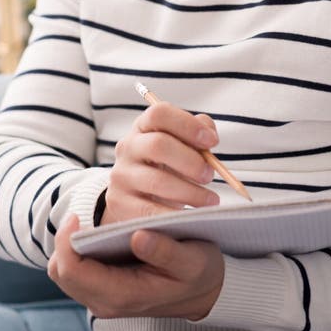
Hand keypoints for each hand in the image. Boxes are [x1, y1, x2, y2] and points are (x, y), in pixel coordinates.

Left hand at [48, 215, 224, 320]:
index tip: (77, 215)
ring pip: (65, 273)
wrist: (206, 292)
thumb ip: (166, 252)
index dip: (66, 242)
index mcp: (123, 295)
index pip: (73, 272)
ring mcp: (103, 299)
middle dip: (63, 243)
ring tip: (86, 224)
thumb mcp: (192, 260)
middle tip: (80, 215)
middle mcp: (106, 303)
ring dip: (68, 248)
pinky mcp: (105, 290)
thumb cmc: (200, 272)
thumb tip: (138, 237)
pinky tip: (95, 235)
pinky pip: (76, 272)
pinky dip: (77, 253)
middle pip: (62, 274)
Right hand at [102, 100, 220, 222]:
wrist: (140, 197)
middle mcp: (127, 147)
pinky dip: (175, 214)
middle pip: (158, 145)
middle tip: (209, 175)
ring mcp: (121, 175)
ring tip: (209, 200)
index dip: (187, 125)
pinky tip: (191, 216)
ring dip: (190, 192)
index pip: (159, 113)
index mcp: (143, 126)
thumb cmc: (169, 165)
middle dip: (191, 161)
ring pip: (157, 181)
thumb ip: (198, 131)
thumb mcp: (182, 143)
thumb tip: (209, 135)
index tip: (212, 141)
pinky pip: (150, 211)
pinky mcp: (119, 203)